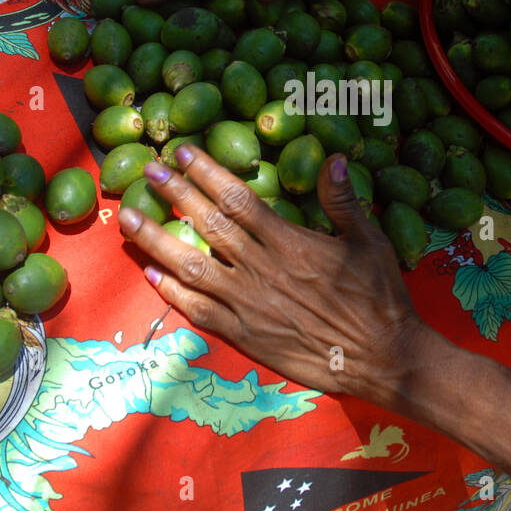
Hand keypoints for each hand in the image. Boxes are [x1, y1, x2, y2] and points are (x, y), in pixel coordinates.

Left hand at [116, 145, 432, 407]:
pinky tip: (149, 273)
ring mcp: (248, 304)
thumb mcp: (370, 241)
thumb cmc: (379, 297)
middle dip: (175, 194)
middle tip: (147, 171)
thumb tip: (332, 159)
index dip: (208, 173)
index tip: (184, 152)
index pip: (238, 199)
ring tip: (128, 218)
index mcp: (290, 242)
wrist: (382, 358)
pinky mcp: (244, 335)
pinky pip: (199, 311)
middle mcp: (261, 269)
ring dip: (156, 239)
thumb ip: (343, 201)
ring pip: (192, 266)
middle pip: (208, 224)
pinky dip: (171, 292)